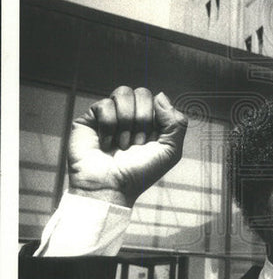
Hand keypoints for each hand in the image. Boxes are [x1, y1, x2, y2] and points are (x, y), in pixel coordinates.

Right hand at [68, 87, 187, 206]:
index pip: (158, 99)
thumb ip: (176, 123)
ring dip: (126, 121)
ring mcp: (111, 115)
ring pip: (123, 92)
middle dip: (142, 119)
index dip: (157, 117)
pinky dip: (108, 126)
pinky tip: (106, 143)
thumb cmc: (139, 173)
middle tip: (137, 143)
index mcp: (150, 121)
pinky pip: (104, 104)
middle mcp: (131, 116)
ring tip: (122, 144)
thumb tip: (161, 95)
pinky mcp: (91, 118)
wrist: (110, 186)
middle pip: (142, 92)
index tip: (151, 140)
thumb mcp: (170, 151)